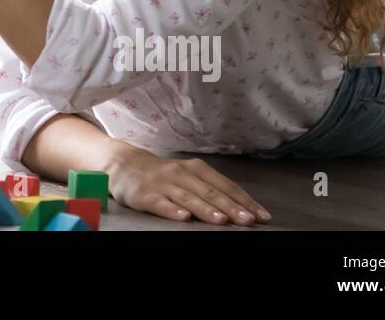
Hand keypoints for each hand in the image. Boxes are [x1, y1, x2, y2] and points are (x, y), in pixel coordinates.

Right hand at [105, 142, 271, 225]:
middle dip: (230, 207)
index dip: (244, 200)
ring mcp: (162, 184)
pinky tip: (183, 218)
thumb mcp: (187, 175)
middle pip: (209, 191)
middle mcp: (181, 174)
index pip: (225, 185)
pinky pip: (160, 203)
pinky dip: (172, 210)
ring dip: (206, 209)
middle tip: (248, 220)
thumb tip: (241, 208)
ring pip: (188, 197)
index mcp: (195, 169)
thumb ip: (210, 189)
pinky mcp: (144, 194)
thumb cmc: (162, 174)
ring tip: (222, 220)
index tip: (262, 216)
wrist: (123, 164)